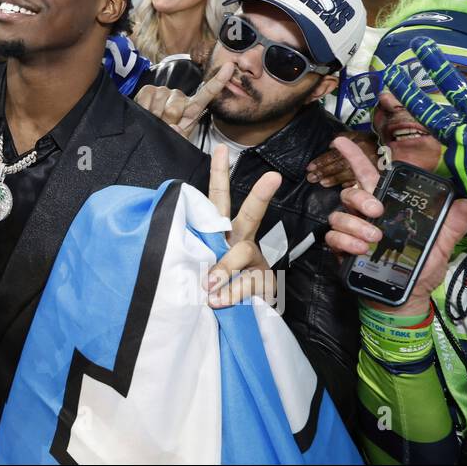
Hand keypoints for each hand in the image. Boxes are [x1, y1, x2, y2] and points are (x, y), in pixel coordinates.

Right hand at [135, 61, 233, 137]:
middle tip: (164, 127)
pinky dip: (145, 109)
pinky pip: (147, 98)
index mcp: (192, 108)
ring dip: (155, 117)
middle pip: (175, 109)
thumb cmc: (167, 137)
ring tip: (156, 121)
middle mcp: (180, 96)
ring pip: (161, 105)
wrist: (148, 134)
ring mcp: (164, 91)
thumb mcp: (179, 141)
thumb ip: (179, 137)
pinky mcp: (149, 89)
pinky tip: (147, 112)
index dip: (218, 81)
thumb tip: (173, 127)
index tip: (230, 67)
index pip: (207, 93)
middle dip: (167, 122)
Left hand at [203, 145, 282, 307]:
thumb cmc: (211, 285)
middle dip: (260, 195)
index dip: (219, 175)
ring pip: (243, 252)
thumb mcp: (198, 267)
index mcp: (223, 232)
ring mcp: (256, 262)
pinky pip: (249, 282)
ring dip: (224, 268)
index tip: (221, 149)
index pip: (217, 201)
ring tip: (208, 286)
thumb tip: (193, 268)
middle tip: (273, 177)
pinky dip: (232, 292)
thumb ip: (194, 260)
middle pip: (251, 215)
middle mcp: (241, 241)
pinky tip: (219, 302)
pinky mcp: (266, 283)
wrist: (237, 315)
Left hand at [306, 130, 377, 187]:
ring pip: (349, 173)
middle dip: (325, 171)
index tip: (310, 167)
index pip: (336, 153)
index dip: (322, 160)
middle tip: (311, 177)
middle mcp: (364, 152)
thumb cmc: (371, 143)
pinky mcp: (379, 175)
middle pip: (341, 164)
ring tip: (322, 183)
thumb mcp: (360, 135)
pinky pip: (363, 180)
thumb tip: (330, 145)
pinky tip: (342, 188)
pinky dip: (350, 184)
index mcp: (359, 141)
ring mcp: (372, 164)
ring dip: (334, 179)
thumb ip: (346, 137)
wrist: (394, 149)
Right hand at [324, 137, 466, 315]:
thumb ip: (452, 224)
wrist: (406, 300)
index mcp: (386, 207)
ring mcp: (350, 232)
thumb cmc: (420, 270)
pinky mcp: (340, 250)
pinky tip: (359, 251)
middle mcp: (364, 215)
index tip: (340, 140)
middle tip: (377, 214)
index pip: (367, 175)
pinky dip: (346, 242)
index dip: (353, 156)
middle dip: (360, 199)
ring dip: (355, 226)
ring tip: (374, 240)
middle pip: (350, 193)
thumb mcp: (441, 246)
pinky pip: (333, 238)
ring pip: (339, 215)